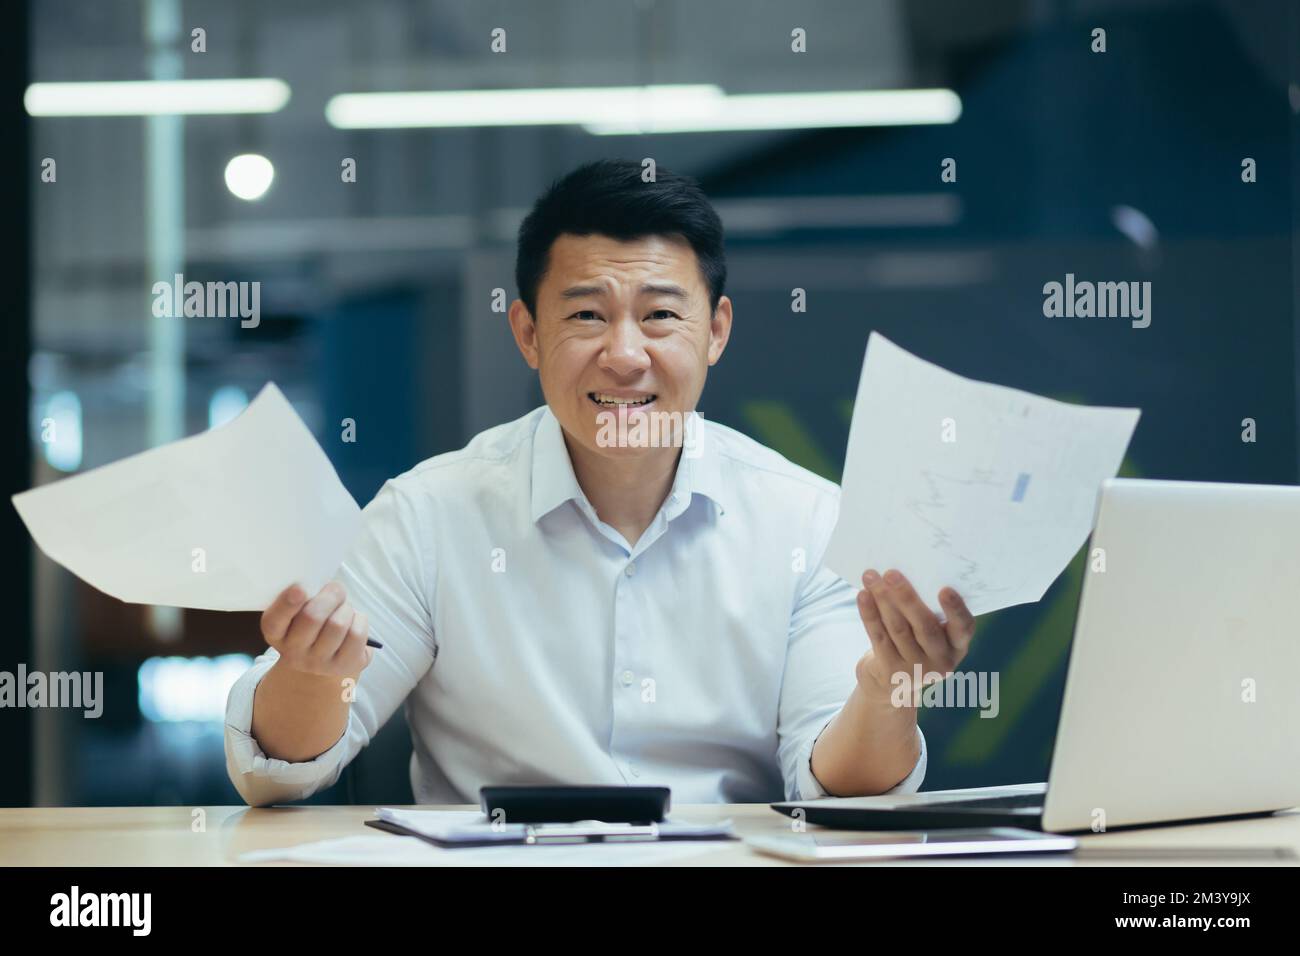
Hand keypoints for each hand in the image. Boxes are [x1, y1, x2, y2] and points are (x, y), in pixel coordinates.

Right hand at [260, 582, 373, 678]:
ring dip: (346, 608)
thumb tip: (327, 587)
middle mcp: (293, 653)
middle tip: (336, 589)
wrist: (325, 661)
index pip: (274, 622)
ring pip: (338, 624)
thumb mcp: (299, 613)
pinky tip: (354, 620)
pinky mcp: (344, 666)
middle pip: (312, 617)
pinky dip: (359, 619)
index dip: (286, 604)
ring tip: (344, 609)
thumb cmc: (312, 626)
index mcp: (276, 634)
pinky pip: (356, 633)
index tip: (300, 588)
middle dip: (330, 595)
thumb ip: (305, 598)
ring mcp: (318, 664)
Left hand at [853, 569, 975, 700]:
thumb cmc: (914, 644)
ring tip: (870, 577)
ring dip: (882, 599)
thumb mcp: (930, 634)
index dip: (956, 609)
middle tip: (891, 573)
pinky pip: (879, 638)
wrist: (891, 683)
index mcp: (958, 646)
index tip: (945, 589)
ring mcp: (917, 670)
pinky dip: (870, 614)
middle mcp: (942, 661)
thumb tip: (903, 573)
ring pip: (898, 629)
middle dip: (906, 597)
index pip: (964, 627)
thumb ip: (927, 611)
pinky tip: (863, 595)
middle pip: (924, 626)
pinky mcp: (892, 673)